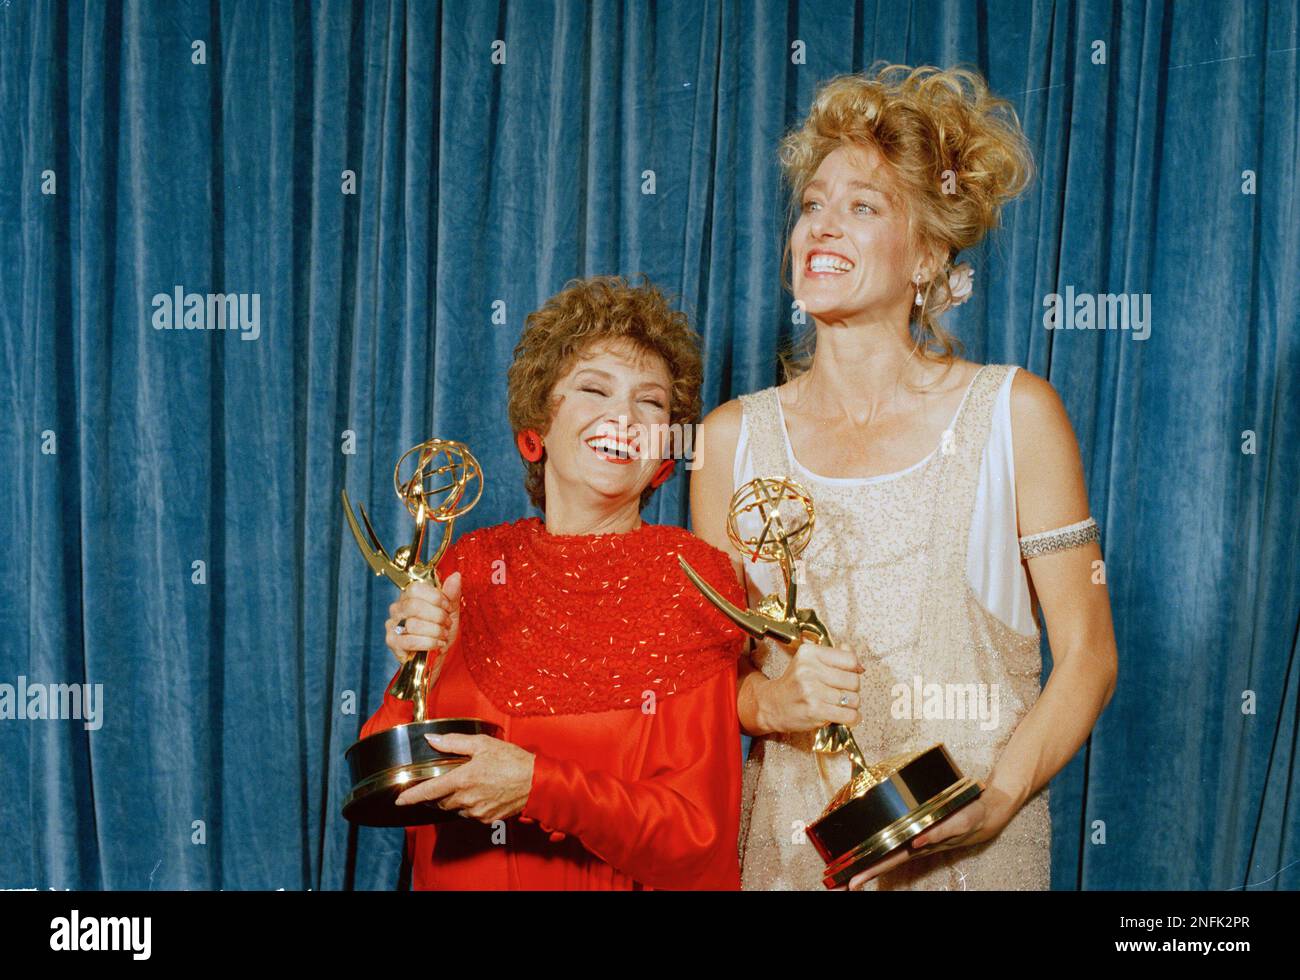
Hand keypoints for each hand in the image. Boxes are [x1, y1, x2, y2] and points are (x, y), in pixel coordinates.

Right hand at [385, 572, 461, 662]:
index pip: (416, 588)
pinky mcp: (392, 642)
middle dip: (437, 616)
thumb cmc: (442, 631)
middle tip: (447, 623)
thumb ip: (452, 594)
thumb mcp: (451, 611)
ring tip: (443, 635)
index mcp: (409, 595)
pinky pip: (410, 641)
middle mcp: (397, 608)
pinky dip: (429, 643)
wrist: (440, 655)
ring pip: (413, 624)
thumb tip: (456, 576)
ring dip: (435, 631)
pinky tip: (437, 644)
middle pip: (414, 606)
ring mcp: (392, 625)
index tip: (448, 607)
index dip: (435, 598)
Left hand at [393, 732, 533, 823]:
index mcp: (462, 779)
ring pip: (455, 808)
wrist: (537, 782)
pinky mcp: (487, 819)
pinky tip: (481, 792)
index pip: (429, 791)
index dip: (411, 796)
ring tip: (468, 784)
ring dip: (455, 798)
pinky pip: (470, 814)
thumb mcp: (482, 744)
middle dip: (438, 793)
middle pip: (440, 801)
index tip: (399, 800)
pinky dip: (470, 804)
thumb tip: (431, 739)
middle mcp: (466, 799)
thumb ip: (453, 742)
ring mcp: (476, 811)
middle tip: (446, 780)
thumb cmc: (513, 761)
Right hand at [757, 639, 863, 733]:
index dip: (854, 669)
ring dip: (851, 704)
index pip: (850, 659)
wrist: (773, 705)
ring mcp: (811, 691)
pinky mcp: (814, 710)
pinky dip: (852, 718)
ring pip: (853, 699)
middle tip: (842, 692)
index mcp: (810, 653)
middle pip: (854, 680)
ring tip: (840, 704)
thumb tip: (859, 663)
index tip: (849, 674)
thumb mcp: (810, 662)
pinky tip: (846, 716)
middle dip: (853, 689)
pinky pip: (848, 715)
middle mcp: (809, 669)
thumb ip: (835, 656)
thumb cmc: (795, 683)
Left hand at [843, 784, 1016, 888]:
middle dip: (861, 873)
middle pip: (882, 862)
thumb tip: (917, 841)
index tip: (851, 882)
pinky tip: (866, 858)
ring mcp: (914, 840)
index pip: (889, 860)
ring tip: (845, 878)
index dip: (870, 871)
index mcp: (920, 845)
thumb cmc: (972, 816)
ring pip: (886, 855)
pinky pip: (894, 843)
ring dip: (866, 865)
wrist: (987, 812)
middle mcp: (913, 845)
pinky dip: (879, 853)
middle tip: (837, 886)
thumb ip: (939, 832)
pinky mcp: (917, 831)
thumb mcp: (960, 822)